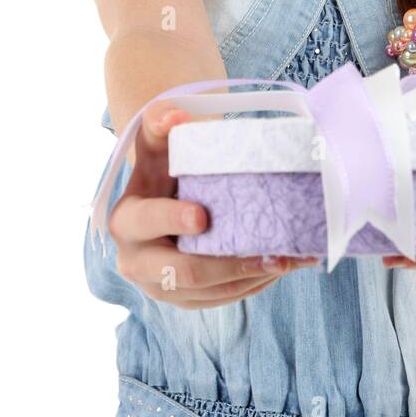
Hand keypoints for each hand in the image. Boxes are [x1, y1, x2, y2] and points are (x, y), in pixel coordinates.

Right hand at [109, 98, 319, 309]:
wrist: (166, 196)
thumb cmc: (164, 166)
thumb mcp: (157, 143)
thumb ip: (160, 122)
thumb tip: (176, 116)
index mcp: (125, 220)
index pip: (147, 221)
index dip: (172, 219)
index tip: (203, 216)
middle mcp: (136, 261)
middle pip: (184, 272)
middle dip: (229, 265)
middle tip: (269, 253)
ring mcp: (160, 286)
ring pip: (210, 292)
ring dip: (252, 278)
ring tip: (289, 260)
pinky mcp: (185, 298)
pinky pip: (221, 300)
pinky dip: (253, 285)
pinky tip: (281, 268)